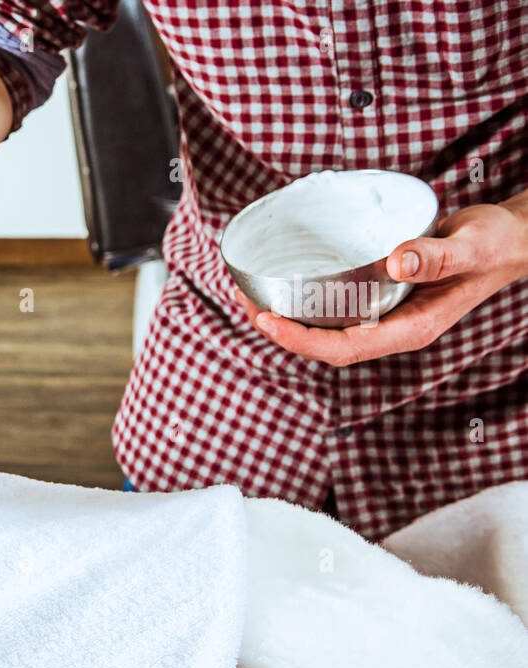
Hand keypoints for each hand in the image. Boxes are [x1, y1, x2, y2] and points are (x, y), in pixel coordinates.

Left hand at [236, 200, 527, 365]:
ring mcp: (384, 315)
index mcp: (411, 328)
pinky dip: (304, 299)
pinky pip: (333, 307)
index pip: (344, 348)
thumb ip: (438, 255)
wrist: (507, 242)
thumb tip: (397, 261)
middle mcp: (391, 327)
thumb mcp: (472, 246)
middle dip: (280, 330)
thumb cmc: (493, 246)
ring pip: (324, 327)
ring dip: (285, 317)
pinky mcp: (378, 297)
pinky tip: (282, 281)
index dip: (301, 340)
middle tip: (243, 301)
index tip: (267, 321)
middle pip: (324, 344)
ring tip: (248, 293)